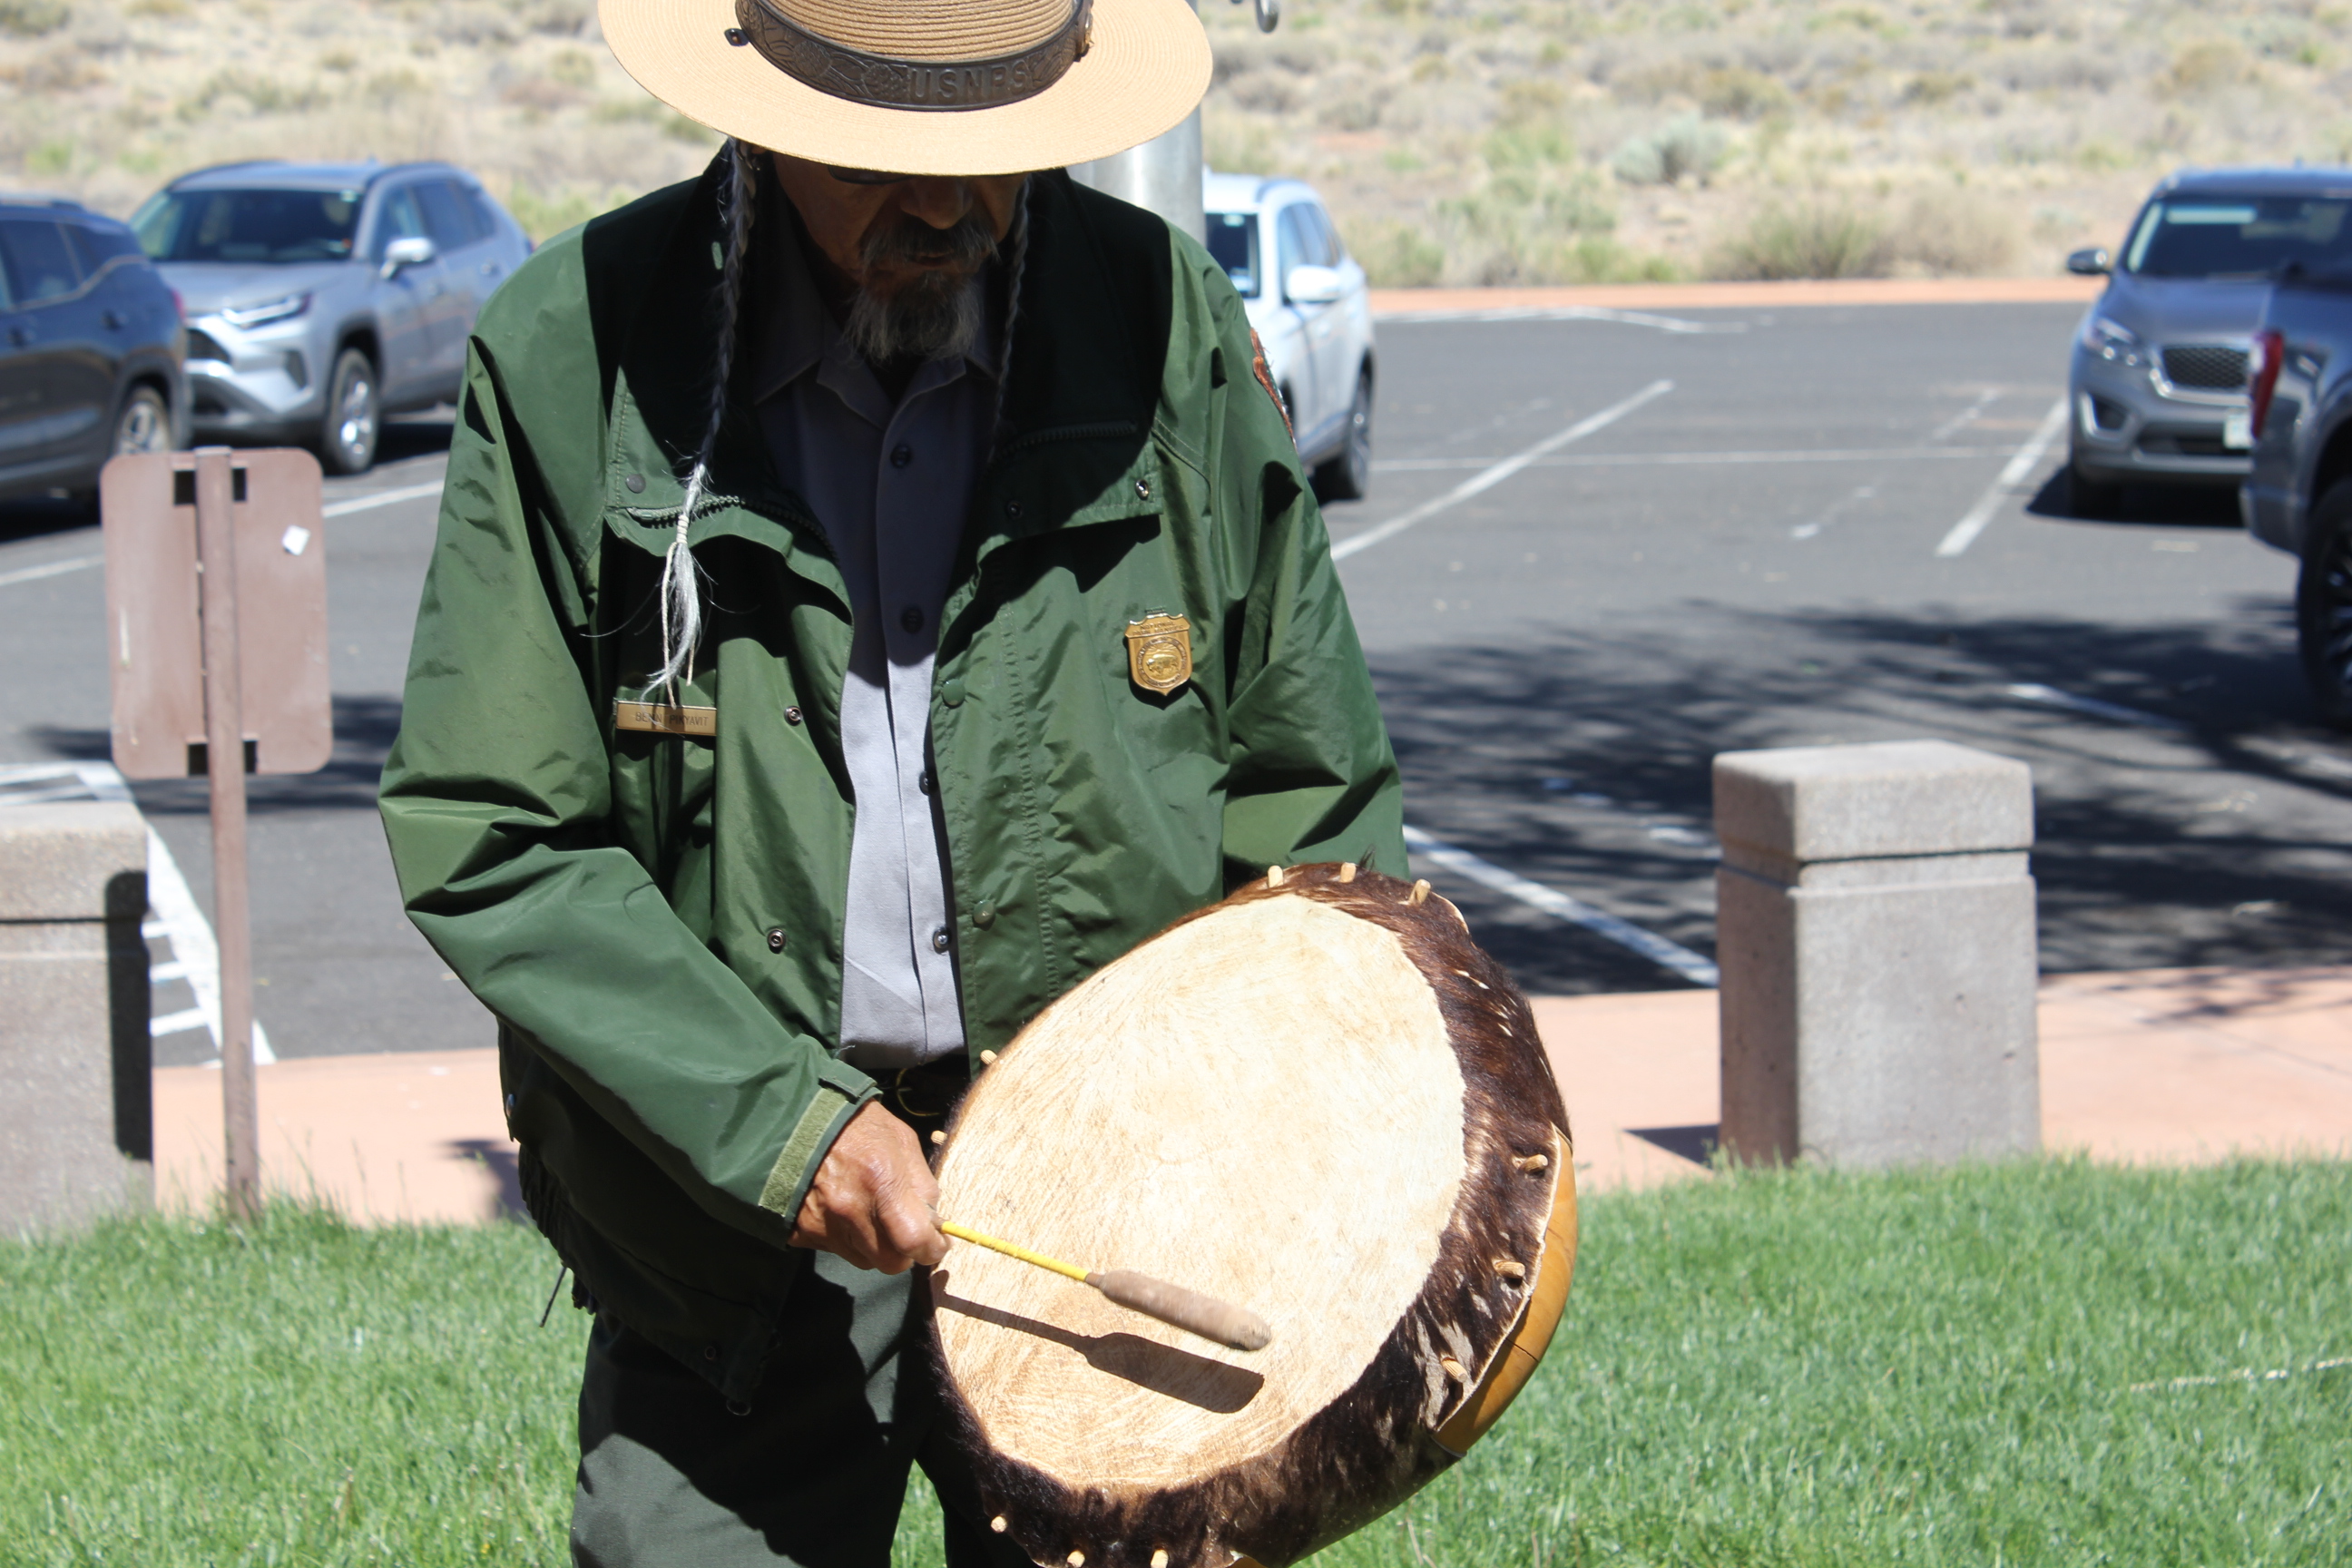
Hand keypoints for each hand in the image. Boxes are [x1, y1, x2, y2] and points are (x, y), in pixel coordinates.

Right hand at [790, 1102, 946, 1272]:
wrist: (797, 1118)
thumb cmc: (856, 1124)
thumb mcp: (901, 1140)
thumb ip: (921, 1183)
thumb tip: (933, 1221)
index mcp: (881, 1181)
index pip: (913, 1241)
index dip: (931, 1250)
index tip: (936, 1246)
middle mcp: (849, 1209)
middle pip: (888, 1262)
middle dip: (903, 1252)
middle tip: (903, 1233)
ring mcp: (822, 1223)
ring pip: (862, 1259)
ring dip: (874, 1246)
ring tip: (868, 1213)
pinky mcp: (800, 1231)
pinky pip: (834, 1249)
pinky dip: (844, 1238)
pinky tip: (840, 1211)